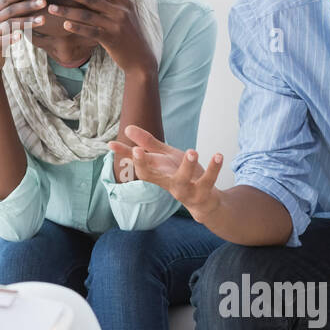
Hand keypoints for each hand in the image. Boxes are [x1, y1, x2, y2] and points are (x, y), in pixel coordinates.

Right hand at [0, 0, 45, 74]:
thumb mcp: (0, 18)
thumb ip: (9, 6)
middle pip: (11, 10)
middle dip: (28, 5)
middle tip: (44, 1)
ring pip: (9, 25)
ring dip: (27, 21)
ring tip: (42, 20)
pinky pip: (1, 40)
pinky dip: (10, 38)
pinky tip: (20, 36)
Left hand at [49, 0, 156, 75]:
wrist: (141, 58)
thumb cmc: (130, 35)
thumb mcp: (127, 14)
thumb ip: (115, 1)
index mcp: (124, 2)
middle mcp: (120, 11)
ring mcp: (115, 25)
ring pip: (86, 15)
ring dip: (67, 11)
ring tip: (52, 8)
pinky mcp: (111, 39)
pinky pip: (90, 31)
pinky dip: (77, 28)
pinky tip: (65, 25)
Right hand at [107, 123, 224, 221]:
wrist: (205, 201)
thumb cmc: (181, 176)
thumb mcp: (165, 158)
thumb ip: (148, 144)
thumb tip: (128, 128)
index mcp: (158, 173)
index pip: (137, 163)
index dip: (124, 154)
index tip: (111, 144)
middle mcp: (167, 182)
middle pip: (150, 176)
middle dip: (143, 163)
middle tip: (137, 150)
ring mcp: (184, 190)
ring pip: (181, 180)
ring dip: (186, 167)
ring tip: (192, 151)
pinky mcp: (202, 193)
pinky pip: (208, 181)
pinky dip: (214, 168)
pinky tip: (218, 155)